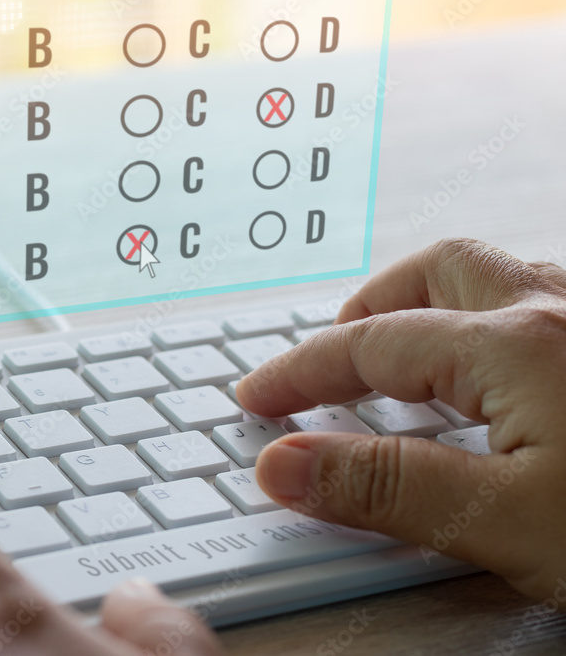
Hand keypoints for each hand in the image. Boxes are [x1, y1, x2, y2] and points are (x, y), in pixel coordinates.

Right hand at [237, 238, 565, 600]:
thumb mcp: (507, 523)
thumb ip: (388, 489)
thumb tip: (285, 465)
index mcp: (521, 344)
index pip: (375, 342)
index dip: (303, 369)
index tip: (258, 396)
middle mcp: (563, 315)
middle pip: (442, 271)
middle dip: (370, 307)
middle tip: (328, 358)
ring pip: (494, 283)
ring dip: (430, 309)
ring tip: (395, 360)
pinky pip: (533, 315)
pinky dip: (481, 331)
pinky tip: (485, 382)